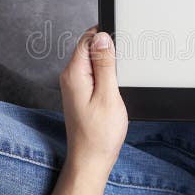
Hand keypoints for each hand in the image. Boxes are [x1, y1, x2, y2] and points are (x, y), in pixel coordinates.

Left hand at [59, 27, 127, 174]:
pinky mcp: (80, 93)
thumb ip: (104, 64)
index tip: (122, 41)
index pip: (87, 39)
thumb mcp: (108, 95)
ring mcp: (74, 86)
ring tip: (119, 81)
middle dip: (108, 49)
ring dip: (108, 64)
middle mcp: (70, 77)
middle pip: (89, 47)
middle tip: (124, 66)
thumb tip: (102, 37)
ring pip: (92, 60)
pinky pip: (92, 74)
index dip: (105, 35)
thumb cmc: (100, 134)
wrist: (90, 160)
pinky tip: (114, 89)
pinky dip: (105, 75)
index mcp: (74, 74)